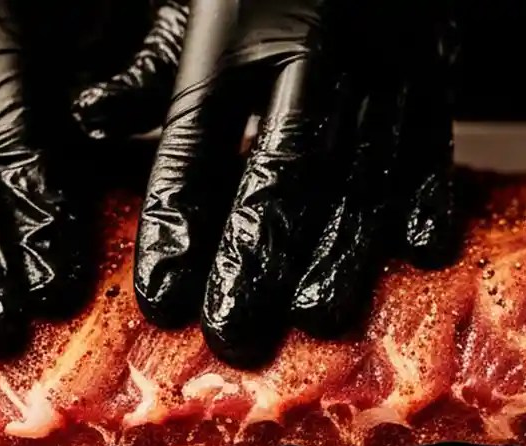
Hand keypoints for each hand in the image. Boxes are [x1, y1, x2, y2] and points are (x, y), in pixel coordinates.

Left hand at [73, 1, 462, 367]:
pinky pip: (434, 131)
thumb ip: (149, 67)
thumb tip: (90, 119)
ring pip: (363, 164)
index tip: (160, 294)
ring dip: (342, 248)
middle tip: (235, 331)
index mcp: (235, 28)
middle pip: (282, 168)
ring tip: (319, 314)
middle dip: (258, 256)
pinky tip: (417, 250)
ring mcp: (380, 53)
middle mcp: (311, 44)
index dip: (177, 221)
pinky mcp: (435, 58)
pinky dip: (427, 192)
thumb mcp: (191, 0)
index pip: (193, 138)